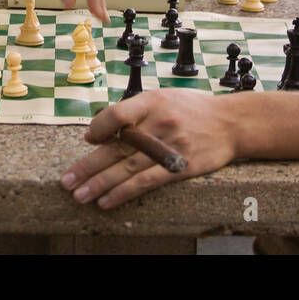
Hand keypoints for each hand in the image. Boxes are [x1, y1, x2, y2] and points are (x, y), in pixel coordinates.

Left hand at [60, 89, 237, 207]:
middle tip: (66, 180)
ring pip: (127, 168)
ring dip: (99, 184)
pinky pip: (146, 182)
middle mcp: (159, 122)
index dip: (98, 129)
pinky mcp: (180, 167)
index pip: (116, 114)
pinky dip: (123, 193)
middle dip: (88, 165)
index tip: (88, 140)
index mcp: (152, 101)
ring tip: (79, 195)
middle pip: (116, 147)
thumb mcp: (164, 97)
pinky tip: (106, 202)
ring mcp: (169, 146)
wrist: (232, 122)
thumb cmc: (193, 109)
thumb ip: (135, 110)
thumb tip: (101, 129)